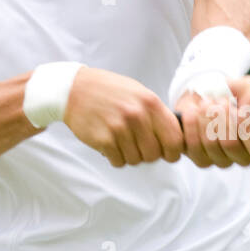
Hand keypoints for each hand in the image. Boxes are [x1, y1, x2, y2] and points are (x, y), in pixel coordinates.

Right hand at [65, 67, 184, 167]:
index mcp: (151, 103)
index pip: (175, 139)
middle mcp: (137, 116)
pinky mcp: (103, 139)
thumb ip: (157, 114)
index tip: (168, 153)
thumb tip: (175, 139)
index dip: (174, 151)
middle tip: (139, 146)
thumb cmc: (109, 91)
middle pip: (155, 154)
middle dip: (149, 154)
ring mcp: (119, 128)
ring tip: (121, 141)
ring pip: (136, 160)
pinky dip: (116, 157)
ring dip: (130, 155)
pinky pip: (118, 161)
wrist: (74, 89)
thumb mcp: (139, 93)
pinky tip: (110, 143)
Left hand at [175, 75, 249, 168]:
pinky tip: (193, 113)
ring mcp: (221, 159)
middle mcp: (242, 155)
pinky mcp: (200, 158)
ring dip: (206, 118)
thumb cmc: (234, 93)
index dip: (246, 129)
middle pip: (231, 145)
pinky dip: (192, 126)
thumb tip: (245, 118)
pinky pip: (194, 148)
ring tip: (205, 103)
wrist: (205, 94)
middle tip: (220, 101)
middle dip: (222, 117)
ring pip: (211, 145)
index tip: (237, 111)